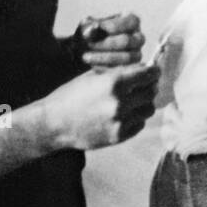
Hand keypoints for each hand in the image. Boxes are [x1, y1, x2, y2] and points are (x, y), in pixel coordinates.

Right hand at [39, 64, 159, 150]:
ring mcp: (120, 121)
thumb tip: (143, 69)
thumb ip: (119, 73)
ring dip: (143, 103)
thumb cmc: (71, 96)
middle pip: (151, 92)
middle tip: (144, 85)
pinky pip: (139, 124)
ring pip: (148, 109)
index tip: (154, 71)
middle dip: (149, 86)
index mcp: (113, 83)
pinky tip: (123, 114)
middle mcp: (120, 102)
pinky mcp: (118, 136)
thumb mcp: (93, 77)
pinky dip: (135, 118)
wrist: (53, 124)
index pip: (148, 74)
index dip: (153, 71)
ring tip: (133, 100)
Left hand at [77, 13, 145, 67]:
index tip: (97, 28)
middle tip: (89, 45)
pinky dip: (105, 68)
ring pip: (127, 57)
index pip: (131, 21)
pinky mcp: (131, 69)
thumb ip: (89, 26)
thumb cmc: (90, 35)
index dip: (113, 25)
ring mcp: (137, 54)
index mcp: (132, 22)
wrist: (86, 51)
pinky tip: (92, 65)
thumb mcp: (86, 27)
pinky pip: (122, 70)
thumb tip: (94, 28)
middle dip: (105, 44)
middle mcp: (138, 38)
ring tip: (86, 57)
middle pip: (127, 41)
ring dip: (104, 58)